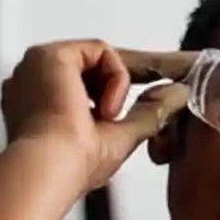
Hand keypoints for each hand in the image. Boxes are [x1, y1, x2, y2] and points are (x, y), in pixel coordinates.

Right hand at [0, 40, 194, 191]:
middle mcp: (37, 80)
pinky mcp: (49, 54)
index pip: (93, 81)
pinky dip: (115, 77)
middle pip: (99, 64)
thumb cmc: (75, 165)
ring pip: (102, 58)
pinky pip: (101, 51)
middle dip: (142, 69)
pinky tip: (106, 109)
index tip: (169, 78)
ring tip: (111, 116)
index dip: (128, 79)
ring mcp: (39, 66)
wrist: (51, 168)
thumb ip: (148, 112)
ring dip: (121, 85)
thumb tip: (178, 93)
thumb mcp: (124, 135)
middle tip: (181, 70)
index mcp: (45, 101)